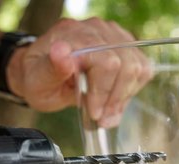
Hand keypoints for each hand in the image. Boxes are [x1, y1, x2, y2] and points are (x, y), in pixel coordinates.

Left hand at [7, 17, 152, 127]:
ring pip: (138, 67)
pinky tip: (115, 100)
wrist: (44, 73)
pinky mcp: (125, 46)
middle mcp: (96, 30)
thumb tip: (62, 53)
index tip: (94, 113)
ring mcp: (113, 36)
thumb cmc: (39, 79)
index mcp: (73, 34)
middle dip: (115, 98)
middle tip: (101, 118)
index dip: (104, 91)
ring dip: (124, 96)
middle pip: (126, 65)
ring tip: (107, 113)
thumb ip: (50, 69)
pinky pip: (142, 68)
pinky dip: (131, 90)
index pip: (106, 61)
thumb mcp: (36, 80)